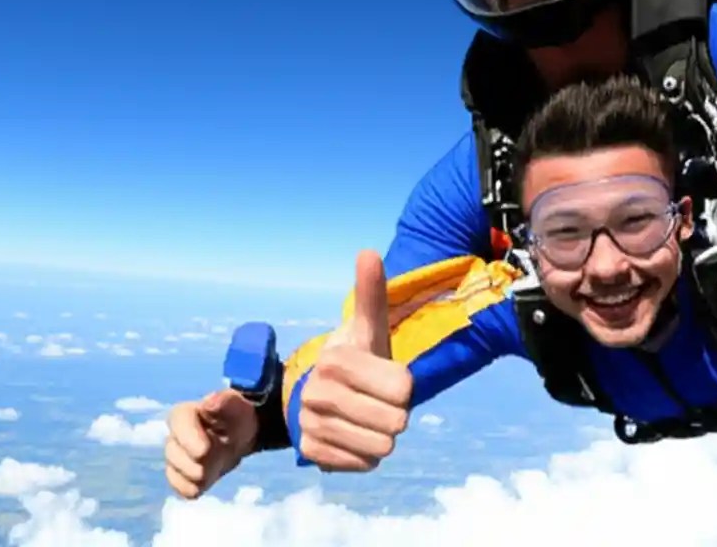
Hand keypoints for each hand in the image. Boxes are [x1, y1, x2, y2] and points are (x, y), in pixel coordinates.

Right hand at [164, 388, 257, 498]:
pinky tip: (204, 485)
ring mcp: (176, 456)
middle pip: (173, 452)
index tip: (203, 451)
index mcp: (185, 414)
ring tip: (214, 470)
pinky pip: (179, 486)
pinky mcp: (182, 474)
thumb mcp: (236, 406)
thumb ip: (224, 402)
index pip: (178, 422)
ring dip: (194, 475)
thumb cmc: (236, 416)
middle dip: (192, 463)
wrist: (241, 435)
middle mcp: (175, 435)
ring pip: (174, 471)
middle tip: (215, 463)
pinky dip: (191, 488)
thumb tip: (209, 402)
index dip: (188, 438)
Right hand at [298, 249, 411, 471]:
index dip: (404, 386)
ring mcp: (312, 425)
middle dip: (395, 414)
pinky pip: (363, 464)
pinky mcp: (312, 453)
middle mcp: (318, 393)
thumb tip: (367, 251)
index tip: (385, 377)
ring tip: (367, 417)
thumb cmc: (357, 359)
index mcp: (336, 359)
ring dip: (382, 435)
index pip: (404, 389)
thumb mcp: (368, 328)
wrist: (318, 393)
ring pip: (381, 447)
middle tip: (378, 401)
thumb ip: (370, 293)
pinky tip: (354, 435)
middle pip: (396, 422)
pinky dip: (365, 454)